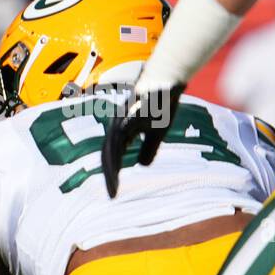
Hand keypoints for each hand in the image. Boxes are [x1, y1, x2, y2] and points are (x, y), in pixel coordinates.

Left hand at [100, 78, 184, 197]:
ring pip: (110, 148)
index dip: (112, 173)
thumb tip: (142, 165)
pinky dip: (119, 153)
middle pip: (107, 154)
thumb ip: (148, 147)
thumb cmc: (160, 103)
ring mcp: (120, 119)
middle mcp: (116, 125)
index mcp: (121, 130)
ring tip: (114, 187)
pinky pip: (120, 138)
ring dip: (112, 169)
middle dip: (109, 176)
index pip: (113, 155)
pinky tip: (120, 165)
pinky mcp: (128, 115)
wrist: (167, 79)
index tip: (114, 192)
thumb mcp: (156, 131)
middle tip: (112, 195)